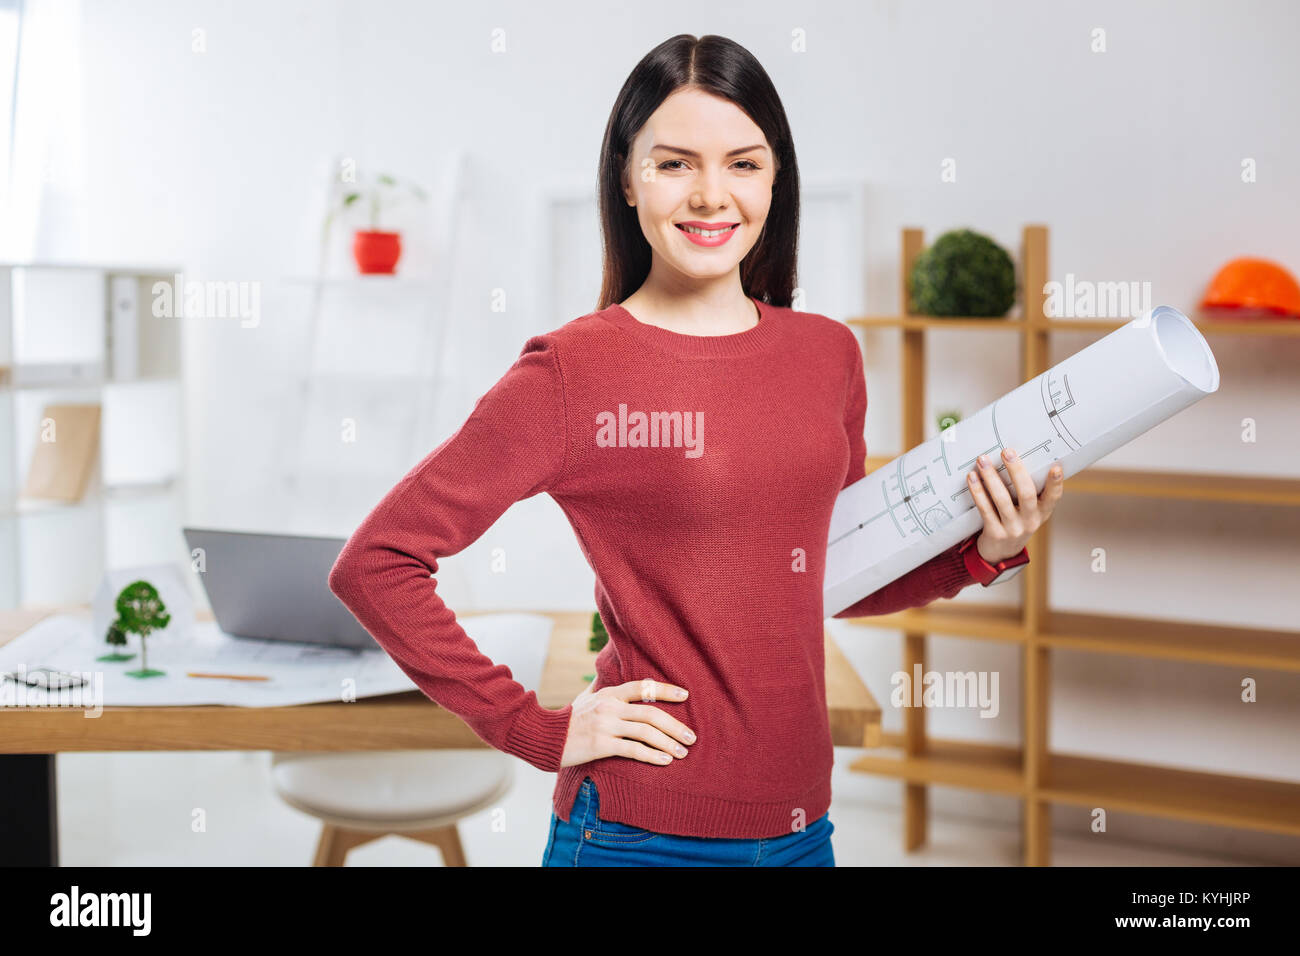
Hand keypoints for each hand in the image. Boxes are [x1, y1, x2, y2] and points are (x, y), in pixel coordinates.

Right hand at [560, 678, 695, 768]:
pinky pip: (633, 750)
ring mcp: (606, 725)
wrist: (545, 736)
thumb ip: (604, 690)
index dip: (666, 689)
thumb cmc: (569, 719)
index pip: (643, 687)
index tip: (685, 695)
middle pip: (651, 713)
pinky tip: (664, 761)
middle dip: (675, 725)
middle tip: (691, 737)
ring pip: (646, 732)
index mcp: (609, 693)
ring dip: (668, 743)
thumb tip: (618, 679)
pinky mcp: (601, 744)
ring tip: (682, 752)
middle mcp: (610, 706)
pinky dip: (652, 756)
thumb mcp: (587, 698)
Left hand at [966, 448, 1064, 563]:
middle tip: (1007, 451)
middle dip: (1016, 471)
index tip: (1056, 467)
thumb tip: (1015, 458)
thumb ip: (1027, 492)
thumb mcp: (1027, 511)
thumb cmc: (1014, 522)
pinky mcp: (995, 533)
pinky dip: (978, 492)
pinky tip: (972, 478)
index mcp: (1042, 513)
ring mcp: (1013, 529)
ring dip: (991, 477)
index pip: (1053, 497)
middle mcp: (1030, 521)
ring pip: (1002, 500)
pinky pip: (985, 509)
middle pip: (1026, 494)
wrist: (1000, 554)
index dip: (1056, 483)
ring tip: (983, 460)